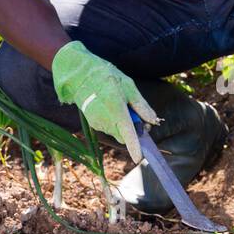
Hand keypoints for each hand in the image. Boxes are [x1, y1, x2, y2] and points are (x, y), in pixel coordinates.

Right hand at [51, 40, 158, 162]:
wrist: (80, 75)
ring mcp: (98, 123)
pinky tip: (111, 108)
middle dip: (133, 131)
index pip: (127, 134)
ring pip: (117, 132)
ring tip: (120, 106)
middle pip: (124, 136)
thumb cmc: (107, 77)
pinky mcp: (93, 123)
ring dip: (123, 125)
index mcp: (116, 110)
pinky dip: (114, 122)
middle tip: (137, 116)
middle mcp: (106, 120)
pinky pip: (109, 128)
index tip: (139, 158)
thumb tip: (153, 120)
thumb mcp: (128, 86)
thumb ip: (141, 106)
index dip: (134, 147)